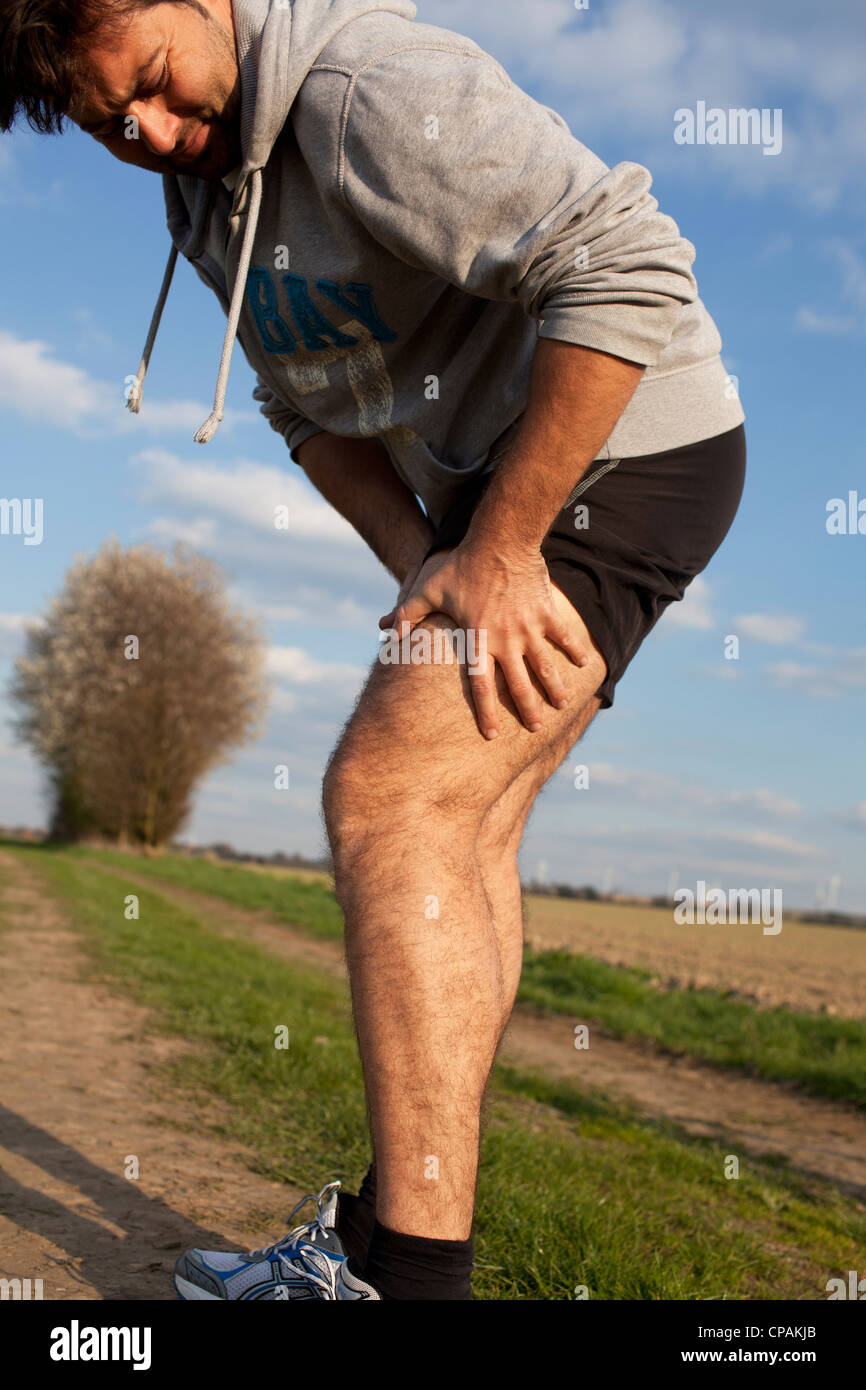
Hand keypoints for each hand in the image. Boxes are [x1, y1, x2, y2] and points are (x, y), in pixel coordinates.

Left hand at [378, 540, 589, 737]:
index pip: (480, 685)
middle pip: (518, 683)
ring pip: (545, 666)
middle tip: (535, 729)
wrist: (500, 540)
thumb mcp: (428, 589)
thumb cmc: (462, 565)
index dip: (486, 712)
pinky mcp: (546, 611)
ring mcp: (529, 627)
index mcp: (479, 639)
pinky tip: (586, 664)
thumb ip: (406, 612)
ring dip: (554, 688)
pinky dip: (576, 650)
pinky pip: (564, 636)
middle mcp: (506, 639)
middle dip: (527, 709)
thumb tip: (383, 630)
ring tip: (561, 705)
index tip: (491, 735)